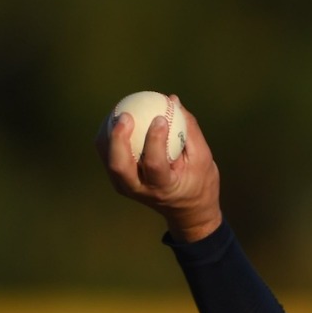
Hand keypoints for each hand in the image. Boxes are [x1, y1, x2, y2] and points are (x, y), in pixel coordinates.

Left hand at [95, 96, 222, 242]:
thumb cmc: (200, 183)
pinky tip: (119, 120)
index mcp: (164, 188)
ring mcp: (126, 187)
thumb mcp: (203, 159)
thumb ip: (189, 131)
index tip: (161, 117)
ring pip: (108, 158)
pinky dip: (110, 136)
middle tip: (125, 115)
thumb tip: (172, 100)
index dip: (155, 139)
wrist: (188, 212)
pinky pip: (107, 155)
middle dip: (118, 138)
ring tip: (121, 112)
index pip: (155, 164)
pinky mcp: (119, 181)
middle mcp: (140, 190)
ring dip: (110, 134)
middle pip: (119, 165)